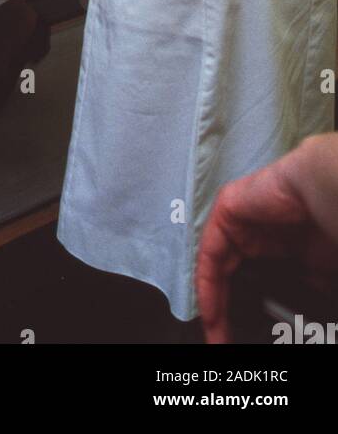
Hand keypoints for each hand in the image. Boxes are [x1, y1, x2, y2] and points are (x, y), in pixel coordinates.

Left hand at [196, 134, 337, 343]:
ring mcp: (243, 216)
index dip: (254, 311)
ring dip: (215, 300)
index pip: (261, 278)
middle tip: (226, 343)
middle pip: (235, 274)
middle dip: (229, 311)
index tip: (244, 340)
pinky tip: (211, 310)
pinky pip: (211, 251)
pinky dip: (207, 282)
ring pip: (219, 265)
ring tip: (217, 335)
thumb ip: (310, 285)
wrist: (335, 191)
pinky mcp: (228, 207)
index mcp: (288, 240)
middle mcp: (262, 228)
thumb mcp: (324, 269)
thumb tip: (300, 312)